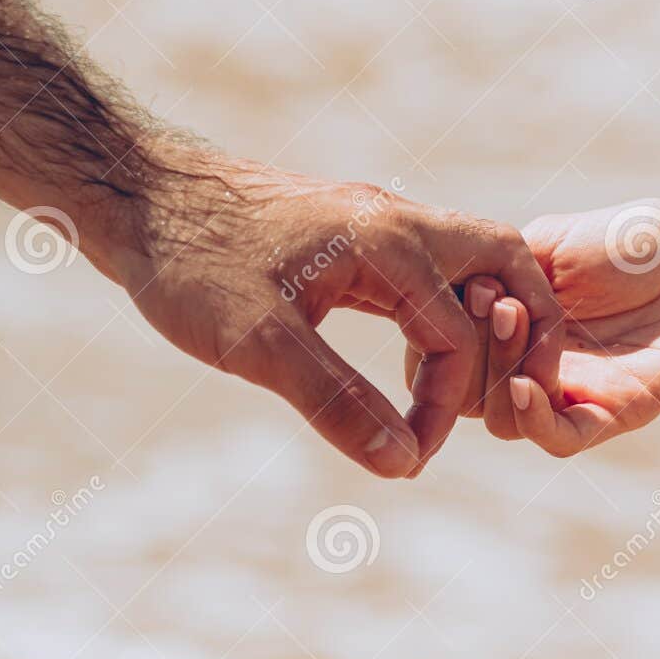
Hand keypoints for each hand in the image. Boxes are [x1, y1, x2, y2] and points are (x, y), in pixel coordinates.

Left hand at [92, 144, 563, 477]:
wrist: (135, 194)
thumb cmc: (191, 261)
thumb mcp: (259, 344)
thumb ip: (337, 402)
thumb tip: (403, 463)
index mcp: (388, 242)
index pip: (459, 337)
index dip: (444, 412)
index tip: (408, 460)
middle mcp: (397, 222)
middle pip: (504, 265)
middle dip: (524, 332)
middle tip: (522, 395)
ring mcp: (377, 224)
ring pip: (468, 269)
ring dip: (481, 328)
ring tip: (466, 394)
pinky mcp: (352, 236)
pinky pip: (425, 276)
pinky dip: (440, 319)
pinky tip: (414, 364)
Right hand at [409, 186, 659, 455]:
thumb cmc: (640, 242)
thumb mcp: (550, 242)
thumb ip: (494, 269)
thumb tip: (441, 293)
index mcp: (511, 328)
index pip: (445, 354)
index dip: (437, 329)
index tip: (450, 288)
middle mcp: (532, 367)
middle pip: (462, 392)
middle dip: (464, 348)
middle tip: (490, 301)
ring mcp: (569, 394)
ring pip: (501, 419)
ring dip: (497, 373)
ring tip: (514, 320)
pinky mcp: (612, 414)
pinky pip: (557, 438)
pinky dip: (534, 418)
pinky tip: (531, 383)